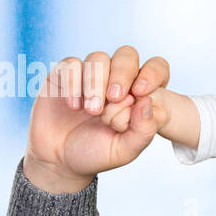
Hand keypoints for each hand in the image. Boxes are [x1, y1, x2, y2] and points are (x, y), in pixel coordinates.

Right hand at [22, 46, 171, 192]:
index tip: (141, 91)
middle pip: (127, 55)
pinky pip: (71, 64)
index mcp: (139, 94)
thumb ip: (143, 130)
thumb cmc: (96, 153)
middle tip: (114, 98)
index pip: (156, 68)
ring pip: (98, 58)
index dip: (153, 73)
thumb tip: (148, 101)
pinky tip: (74, 106)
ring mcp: (90, 75)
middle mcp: (116, 79)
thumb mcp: (125, 150)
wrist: (58, 160)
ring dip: (96, 82)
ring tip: (92, 110)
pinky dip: (73, 83)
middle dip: (122, 73)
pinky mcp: (65, 75)